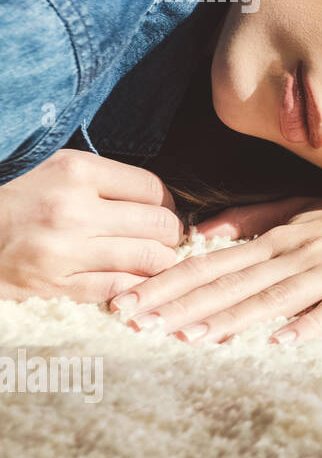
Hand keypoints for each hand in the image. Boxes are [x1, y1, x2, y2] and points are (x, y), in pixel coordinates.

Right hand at [0, 149, 183, 302]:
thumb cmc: (11, 197)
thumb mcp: (51, 169)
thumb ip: (102, 179)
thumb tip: (157, 198)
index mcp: (74, 172)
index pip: (153, 188)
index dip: (166, 202)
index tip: (160, 211)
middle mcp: (72, 209)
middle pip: (161, 225)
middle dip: (169, 234)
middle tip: (161, 239)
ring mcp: (64, 251)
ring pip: (150, 260)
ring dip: (158, 263)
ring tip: (149, 260)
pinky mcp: (55, 286)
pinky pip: (121, 288)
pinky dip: (133, 286)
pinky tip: (127, 281)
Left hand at [108, 176, 321, 344]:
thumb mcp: (311, 208)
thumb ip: (258, 217)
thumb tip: (203, 233)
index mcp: (286, 234)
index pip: (218, 261)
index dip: (172, 282)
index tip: (128, 301)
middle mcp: (305, 248)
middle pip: (236, 279)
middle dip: (184, 302)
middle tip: (136, 324)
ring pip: (278, 295)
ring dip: (234, 316)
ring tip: (191, 338)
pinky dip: (311, 322)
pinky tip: (283, 340)